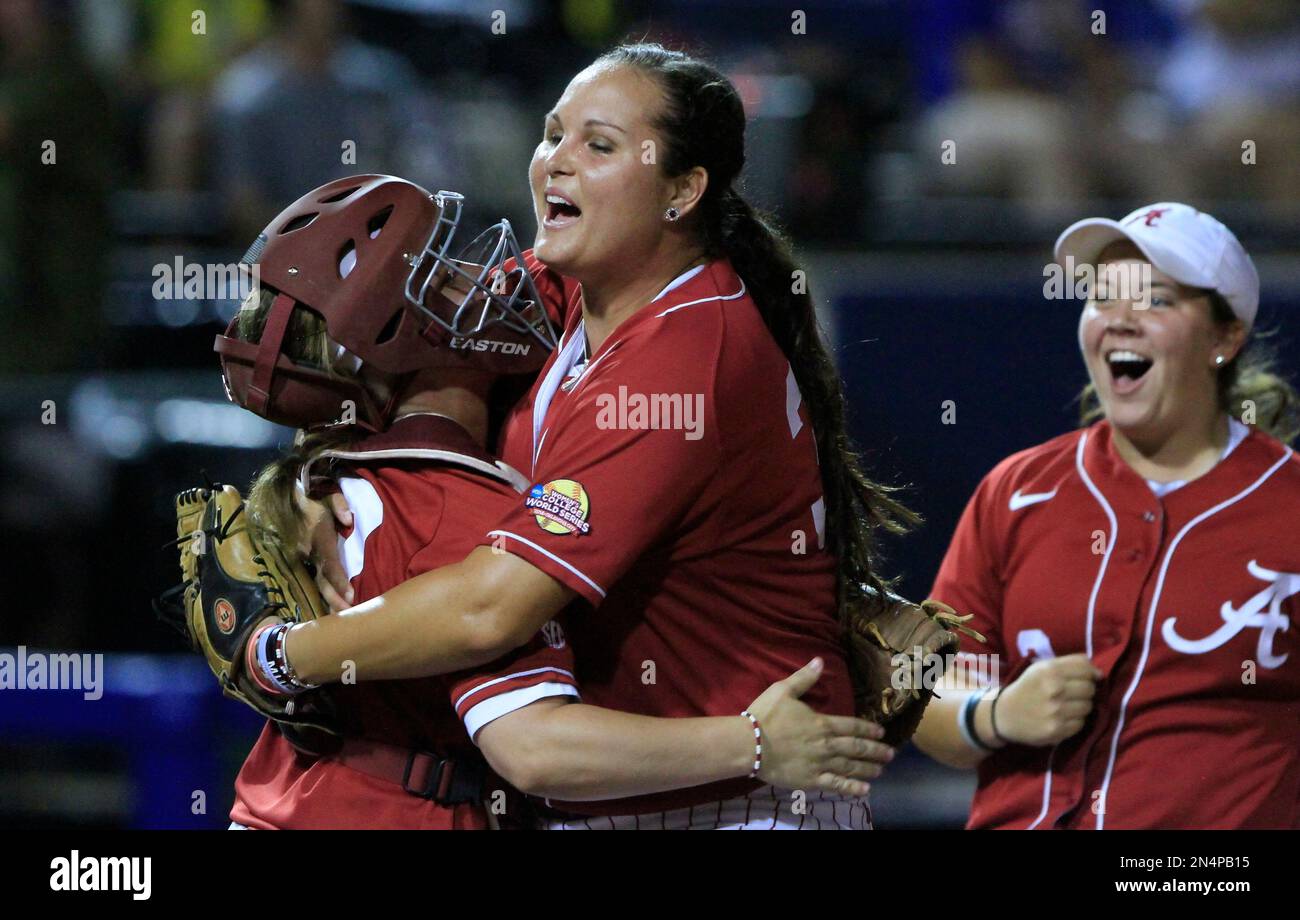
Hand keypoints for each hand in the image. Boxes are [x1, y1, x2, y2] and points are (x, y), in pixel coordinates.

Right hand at [299, 491, 354, 612]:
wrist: (284, 503)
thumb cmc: (313, 502)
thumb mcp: (328, 497)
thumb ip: (340, 505)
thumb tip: (349, 520)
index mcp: (319, 539)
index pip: (330, 564)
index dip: (340, 581)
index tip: (351, 596)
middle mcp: (309, 553)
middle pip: (322, 581)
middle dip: (335, 599)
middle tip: (349, 614)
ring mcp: (303, 560)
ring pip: (317, 584)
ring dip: (329, 600)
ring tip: (342, 617)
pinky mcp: (300, 563)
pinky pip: (313, 581)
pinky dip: (323, 594)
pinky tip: (331, 608)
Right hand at [746, 658, 892, 796]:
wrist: (749, 744)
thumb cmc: (765, 716)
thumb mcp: (783, 690)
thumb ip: (804, 677)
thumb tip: (820, 660)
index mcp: (822, 723)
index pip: (852, 726)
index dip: (869, 729)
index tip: (881, 732)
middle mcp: (827, 745)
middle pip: (857, 748)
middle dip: (875, 751)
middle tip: (890, 754)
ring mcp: (820, 764)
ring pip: (851, 767)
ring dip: (868, 769)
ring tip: (881, 770)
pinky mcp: (811, 780)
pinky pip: (836, 784)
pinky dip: (852, 787)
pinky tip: (864, 789)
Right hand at [993, 653, 1101, 746]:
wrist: (1003, 714)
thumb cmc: (1027, 688)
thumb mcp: (1041, 668)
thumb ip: (1070, 664)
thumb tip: (1100, 673)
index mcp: (1049, 670)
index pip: (1085, 668)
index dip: (1089, 673)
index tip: (1084, 678)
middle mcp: (1054, 689)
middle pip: (1089, 688)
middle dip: (1084, 691)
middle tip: (1072, 694)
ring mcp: (1056, 711)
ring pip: (1088, 707)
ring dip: (1080, 707)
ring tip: (1066, 706)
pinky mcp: (1057, 730)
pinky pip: (1080, 724)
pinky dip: (1074, 721)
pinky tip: (1061, 718)